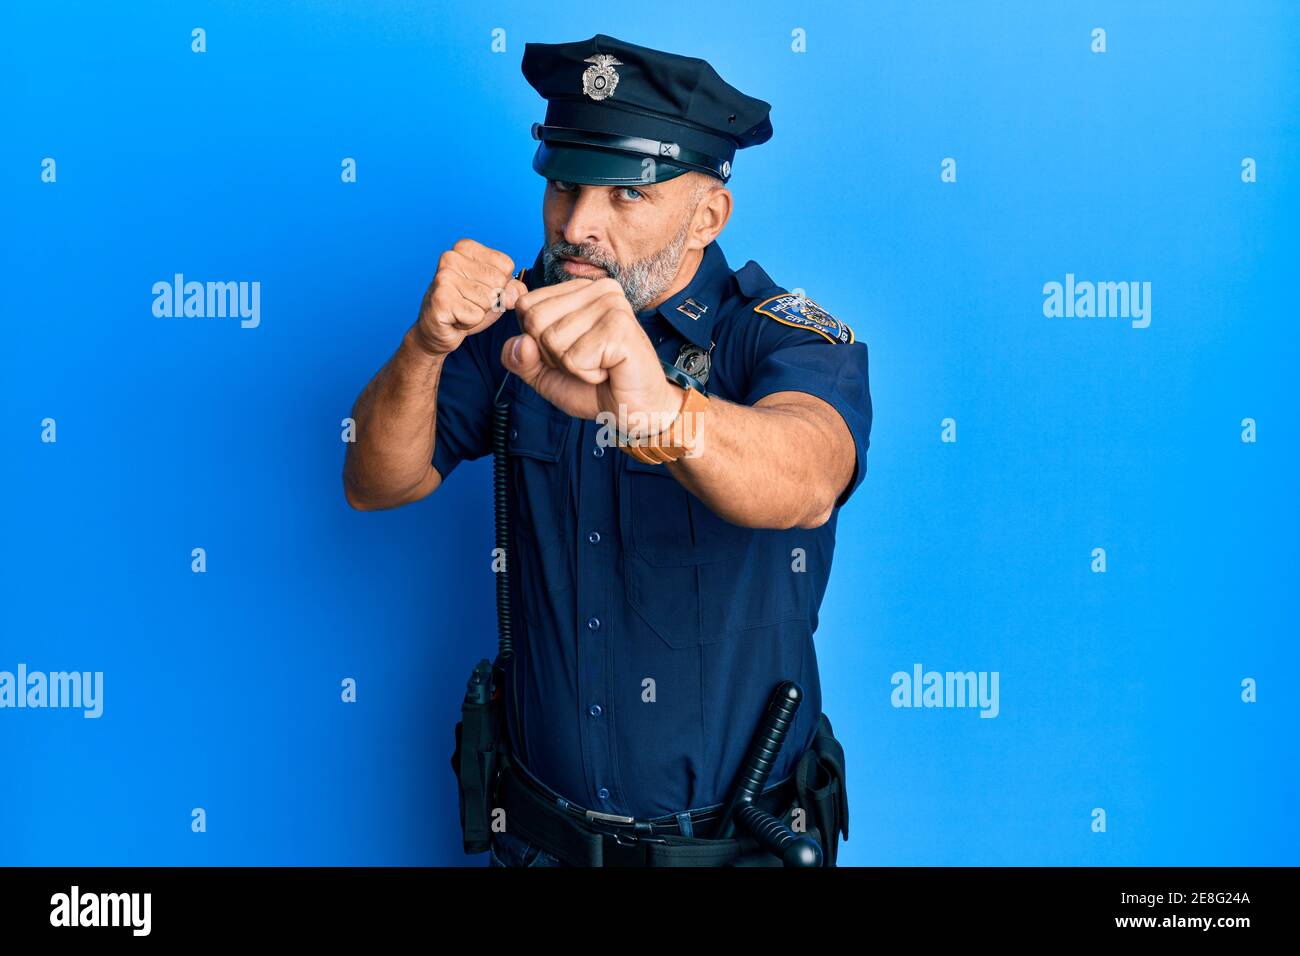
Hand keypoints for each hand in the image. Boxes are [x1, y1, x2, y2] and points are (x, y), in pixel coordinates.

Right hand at [411, 239, 527, 355]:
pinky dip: (470, 322)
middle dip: (491, 300)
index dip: (500, 285)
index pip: (506, 266)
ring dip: (479, 312)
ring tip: (462, 309)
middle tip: (469, 302)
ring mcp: (443, 278)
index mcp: (465, 247)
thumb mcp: (496, 292)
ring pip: (488, 300)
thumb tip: (512, 295)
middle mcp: (451, 257)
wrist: (438, 329)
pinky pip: (476, 315)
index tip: (479, 289)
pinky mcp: (440, 300)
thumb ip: (514, 288)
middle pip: (498, 282)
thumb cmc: (467, 306)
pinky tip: (455, 317)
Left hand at [501, 277, 681, 433]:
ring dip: (572, 367)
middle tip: (586, 361)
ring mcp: (611, 304)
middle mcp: (597, 288)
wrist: (635, 409)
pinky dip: (587, 375)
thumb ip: (519, 358)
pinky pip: (575, 357)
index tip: (569, 351)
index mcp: (578, 290)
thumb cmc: (595, 387)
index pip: (525, 306)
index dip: (536, 342)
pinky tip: (609, 370)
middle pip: (535, 320)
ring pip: (553, 340)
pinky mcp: (620, 326)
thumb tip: (518, 342)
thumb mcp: (545, 374)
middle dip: (552, 355)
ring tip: (599, 365)